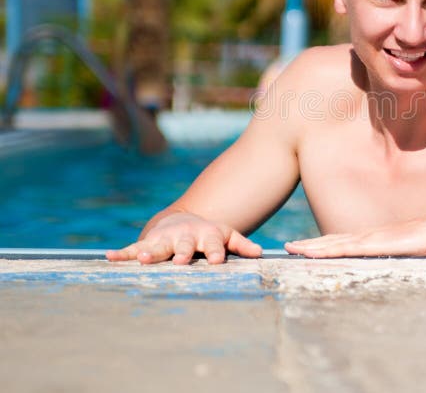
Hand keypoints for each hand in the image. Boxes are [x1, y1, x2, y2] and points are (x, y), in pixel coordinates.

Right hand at [106, 212, 261, 264]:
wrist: (184, 219)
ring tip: (142, 258)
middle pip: (184, 246)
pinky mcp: (149, 242)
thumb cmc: (209, 234)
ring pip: (157, 247)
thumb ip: (242, 244)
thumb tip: (260, 254)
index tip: (217, 261)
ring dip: (149, 253)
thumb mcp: (227, 235)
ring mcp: (166, 239)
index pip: (213, 246)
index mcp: (206, 237)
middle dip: (181, 253)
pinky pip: (132, 248)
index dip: (216, 253)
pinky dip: (122, 253)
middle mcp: (185, 237)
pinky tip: (109, 258)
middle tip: (179, 261)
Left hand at [284, 217, 425, 258]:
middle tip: (288, 246)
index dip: (324, 244)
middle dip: (309, 244)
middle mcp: (366, 236)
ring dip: (310, 246)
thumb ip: (396, 256)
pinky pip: (341, 249)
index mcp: (373, 238)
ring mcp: (367, 239)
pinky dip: (323, 250)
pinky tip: (309, 253)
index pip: (342, 241)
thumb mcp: (406, 252)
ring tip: (291, 248)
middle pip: (331, 240)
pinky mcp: (370, 244)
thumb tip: (393, 263)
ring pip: (331, 244)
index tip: (308, 247)